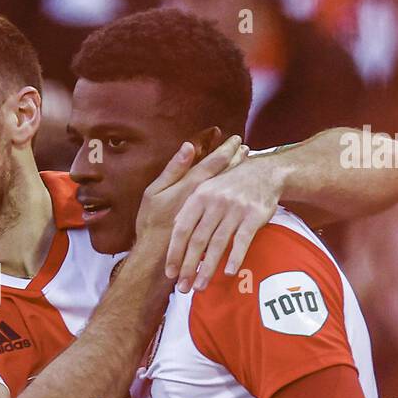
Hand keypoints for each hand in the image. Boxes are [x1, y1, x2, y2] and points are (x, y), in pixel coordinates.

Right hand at [134, 135, 244, 256]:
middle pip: (225, 173)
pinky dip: (237, 197)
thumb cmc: (150, 223)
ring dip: (238, 174)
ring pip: (229, 188)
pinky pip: (231, 206)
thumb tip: (189, 147)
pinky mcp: (214, 223)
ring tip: (247, 163)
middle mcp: (205, 196)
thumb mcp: (155, 192)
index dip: (226, 150)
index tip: (237, 140)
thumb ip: (173, 171)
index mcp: (190, 185)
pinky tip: (242, 192)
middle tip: (247, 148)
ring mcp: (211, 211)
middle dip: (236, 160)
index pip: (213, 162)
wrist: (155, 257)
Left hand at [166, 140, 279, 291]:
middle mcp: (215, 202)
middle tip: (182, 288)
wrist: (264, 172)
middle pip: (198, 240)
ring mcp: (235, 208)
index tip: (170, 273)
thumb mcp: (205, 189)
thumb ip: (189, 211)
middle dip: (188, 267)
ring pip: (218, 244)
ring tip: (200, 286)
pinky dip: (235, 257)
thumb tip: (173, 236)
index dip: (174, 252)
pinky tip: (229, 273)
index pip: (181, 229)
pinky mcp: (254, 215)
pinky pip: (242, 240)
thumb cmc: (229, 186)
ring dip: (208, 268)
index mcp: (198, 196)